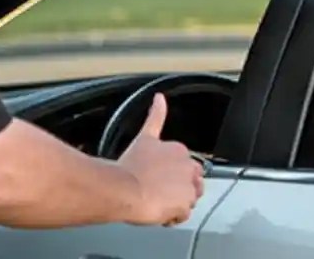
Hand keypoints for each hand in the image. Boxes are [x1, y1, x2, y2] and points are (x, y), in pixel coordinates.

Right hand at [116, 93, 204, 226]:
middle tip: (155, 191)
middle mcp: (188, 166)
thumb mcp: (144, 137)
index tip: (156, 178)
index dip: (170, 175)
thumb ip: (155, 116)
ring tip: (155, 201)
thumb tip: (159, 97)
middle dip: (176, 189)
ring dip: (174, 203)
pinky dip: (172, 216)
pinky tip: (159, 212)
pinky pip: (182, 214)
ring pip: (186, 200)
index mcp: (179, 150)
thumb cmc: (129, 167)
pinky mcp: (185, 204)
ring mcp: (188, 186)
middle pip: (189, 183)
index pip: (184, 166)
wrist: (124, 188)